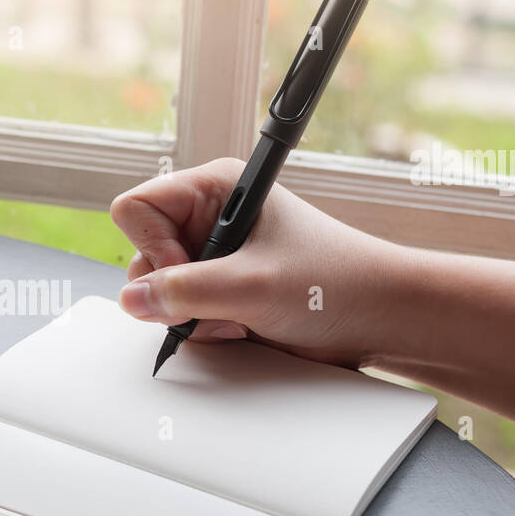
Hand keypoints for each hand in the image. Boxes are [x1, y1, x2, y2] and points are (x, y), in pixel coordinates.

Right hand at [110, 157, 408, 368]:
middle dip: (173, 289)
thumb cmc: (337, 283)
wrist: (382, 318)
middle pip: (144, 253)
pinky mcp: (224, 289)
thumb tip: (132, 299)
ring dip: (192, 314)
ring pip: (161, 289)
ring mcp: (216, 256)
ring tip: (237, 317)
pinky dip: (205, 328)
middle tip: (214, 302)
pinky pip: (184, 312)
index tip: (187, 270)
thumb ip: (183, 292)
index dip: (152, 247)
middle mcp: (211, 217)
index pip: (137, 208)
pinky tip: (240, 328)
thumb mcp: (251, 286)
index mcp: (217, 187)